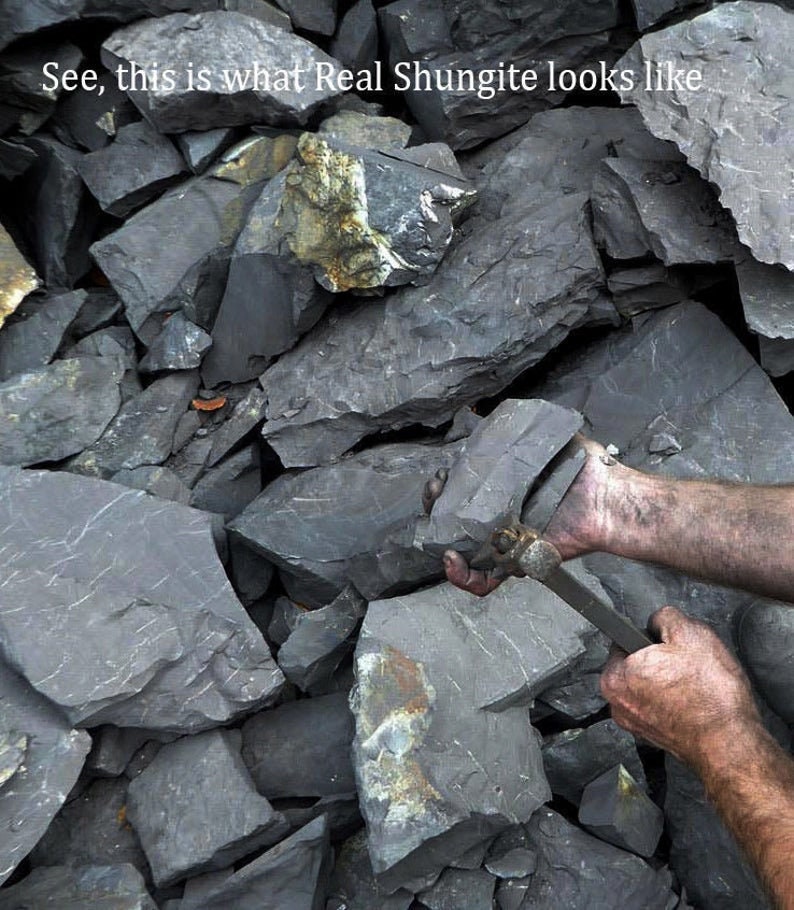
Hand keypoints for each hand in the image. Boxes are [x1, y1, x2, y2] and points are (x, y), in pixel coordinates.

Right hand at [443, 434, 613, 595]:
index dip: (445, 485)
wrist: (605, 500)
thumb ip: (515, 431)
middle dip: (436, 507)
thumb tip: (484, 417)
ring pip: (460, 552)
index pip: (462, 490)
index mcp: (504, 489)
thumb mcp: (543, 439)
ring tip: (438, 526)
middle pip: (454, 519)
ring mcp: (505, 542)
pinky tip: (451, 560)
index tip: (443, 474)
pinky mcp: (514, 563)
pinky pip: (482, 580)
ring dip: (441, 541)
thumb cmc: (583, 468)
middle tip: (436, 492)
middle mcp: (501, 516)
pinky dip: (461, 576)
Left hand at [600, 606, 760, 768]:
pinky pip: (657, 707)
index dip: (650, 638)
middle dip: (659, 661)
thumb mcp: (691, 633)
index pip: (623, 640)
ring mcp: (632, 723)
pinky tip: (692, 703)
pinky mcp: (650, 736)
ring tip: (691, 686)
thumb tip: (657, 621)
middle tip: (685, 666)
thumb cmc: (710, 695)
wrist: (729, 744)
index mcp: (615, 675)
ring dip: (666, 682)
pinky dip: (671, 703)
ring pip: (647, 686)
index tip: (668, 647)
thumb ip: (665, 617)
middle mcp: (616, 702)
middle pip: (634, 664)